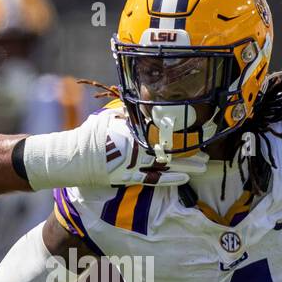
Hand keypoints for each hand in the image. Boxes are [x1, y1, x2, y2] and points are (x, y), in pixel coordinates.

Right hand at [21, 110, 206, 189]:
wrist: (74, 157)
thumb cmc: (91, 135)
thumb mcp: (110, 117)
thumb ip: (129, 112)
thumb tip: (144, 102)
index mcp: (132, 128)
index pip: (162, 128)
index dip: (181, 130)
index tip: (198, 128)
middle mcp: (135, 145)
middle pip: (169, 147)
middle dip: (190, 150)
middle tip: (207, 150)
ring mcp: (132, 163)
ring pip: (165, 164)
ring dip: (186, 165)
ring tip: (203, 166)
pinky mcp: (128, 177)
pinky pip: (153, 179)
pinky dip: (169, 179)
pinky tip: (184, 179)